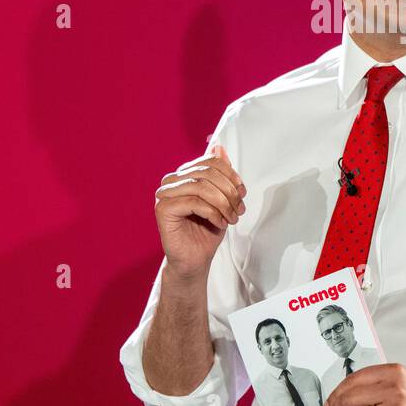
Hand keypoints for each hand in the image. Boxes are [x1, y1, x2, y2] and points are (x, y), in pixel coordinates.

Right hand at [154, 144, 246, 279]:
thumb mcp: (221, 198)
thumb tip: (218, 146)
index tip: (242, 192)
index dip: (231, 175)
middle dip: (229, 190)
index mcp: (184, 174)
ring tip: (232, 218)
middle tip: (239, 209)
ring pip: (201, 186)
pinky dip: (213, 213)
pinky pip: (194, 202)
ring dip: (223, 203)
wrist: (195, 259)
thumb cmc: (207, 230)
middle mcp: (171, 181)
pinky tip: (220, 223)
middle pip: (207, 172)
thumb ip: (220, 174)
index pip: (211, 161)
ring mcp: (164, 194)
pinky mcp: (162, 209)